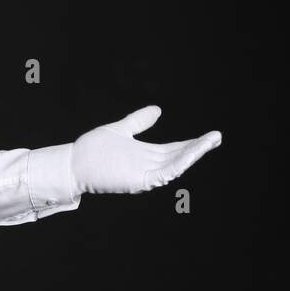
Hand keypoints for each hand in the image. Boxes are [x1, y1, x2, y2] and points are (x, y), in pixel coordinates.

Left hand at [71, 105, 220, 194]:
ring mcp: (145, 174)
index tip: (211, 135)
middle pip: (180, 157)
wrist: (72, 163)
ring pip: (177, 165)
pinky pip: (165, 173)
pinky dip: (180, 163)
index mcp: (146, 155)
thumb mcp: (121, 130)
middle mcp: (148, 166)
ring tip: (211, 141)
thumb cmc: (92, 150)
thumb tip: (157, 109)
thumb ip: (138, 121)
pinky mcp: (140, 181)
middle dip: (199, 147)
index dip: (193, 143)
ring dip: (194, 154)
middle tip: (217, 137)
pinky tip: (192, 151)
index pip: (175, 149)